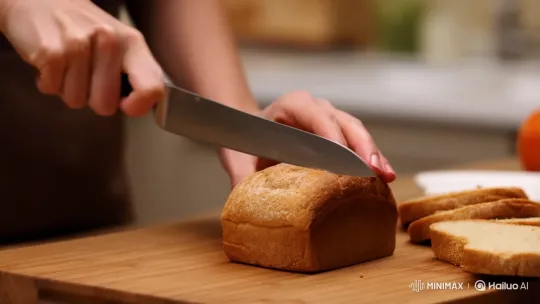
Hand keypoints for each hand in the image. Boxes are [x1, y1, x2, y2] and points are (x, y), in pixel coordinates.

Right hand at [0, 0, 164, 115]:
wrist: (41, 0)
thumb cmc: (85, 31)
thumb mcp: (120, 45)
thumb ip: (136, 75)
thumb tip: (141, 107)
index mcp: (133, 43)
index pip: (151, 88)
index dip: (139, 107)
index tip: (126, 105)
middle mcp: (110, 41)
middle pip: (105, 105)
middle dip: (92, 99)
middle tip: (86, 76)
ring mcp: (79, 45)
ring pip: (76, 101)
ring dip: (68, 88)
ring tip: (68, 64)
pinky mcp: (51, 51)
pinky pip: (52, 90)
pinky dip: (48, 82)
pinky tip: (52, 61)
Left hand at [219, 91, 395, 187]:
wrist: (250, 130)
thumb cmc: (246, 141)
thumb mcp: (239, 157)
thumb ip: (241, 178)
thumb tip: (243, 206)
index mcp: (292, 105)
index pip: (316, 116)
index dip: (332, 137)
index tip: (342, 160)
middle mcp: (315, 108)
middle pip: (344, 123)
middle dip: (361, 147)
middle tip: (375, 171)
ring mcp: (330, 118)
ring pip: (356, 132)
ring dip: (372, 153)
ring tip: (385, 175)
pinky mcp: (339, 133)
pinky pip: (358, 143)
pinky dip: (370, 159)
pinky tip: (382, 177)